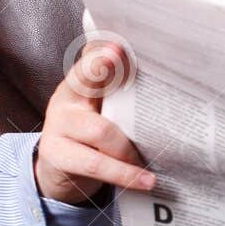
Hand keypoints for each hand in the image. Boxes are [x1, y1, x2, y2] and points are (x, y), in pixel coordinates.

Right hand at [34, 39, 155, 203]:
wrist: (59, 173)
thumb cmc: (92, 139)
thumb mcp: (104, 114)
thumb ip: (123, 99)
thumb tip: (167, 86)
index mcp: (81, 85)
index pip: (91, 60)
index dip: (102, 50)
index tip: (119, 45)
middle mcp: (66, 99)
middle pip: (84, 79)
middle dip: (104, 68)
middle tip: (123, 62)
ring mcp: (58, 126)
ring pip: (100, 131)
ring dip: (130, 149)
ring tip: (153, 165)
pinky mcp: (56, 155)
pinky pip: (96, 164)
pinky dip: (125, 174)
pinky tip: (146, 181)